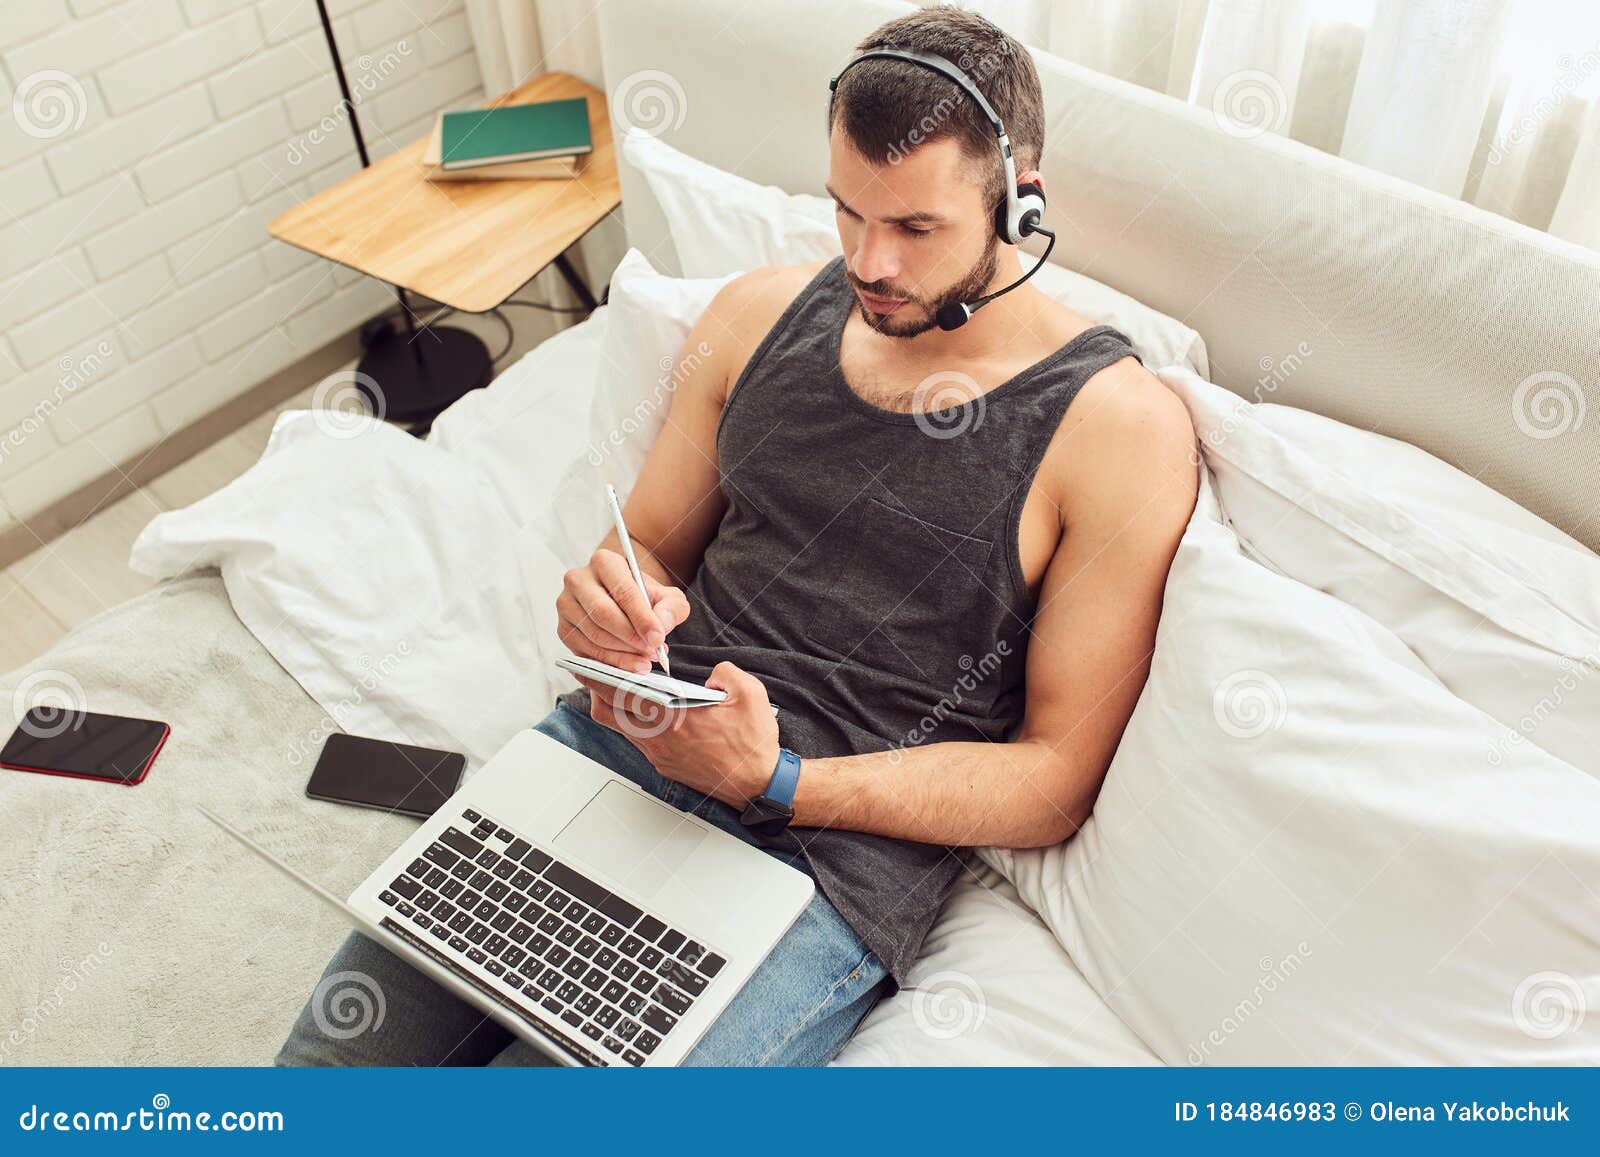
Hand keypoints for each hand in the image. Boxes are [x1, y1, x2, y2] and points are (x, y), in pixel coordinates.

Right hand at [556, 548, 690, 672]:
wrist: (620, 599)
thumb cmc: (642, 596)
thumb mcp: (666, 597)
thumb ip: (671, 608)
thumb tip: (662, 624)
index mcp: (604, 562)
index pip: (623, 591)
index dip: (641, 618)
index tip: (658, 638)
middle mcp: (578, 580)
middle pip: (603, 614)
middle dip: (631, 638)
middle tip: (652, 652)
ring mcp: (566, 605)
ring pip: (594, 636)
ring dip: (622, 654)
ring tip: (644, 661)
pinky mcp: (563, 629)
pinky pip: (585, 652)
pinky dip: (609, 663)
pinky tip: (627, 665)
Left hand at [575, 661, 779, 809]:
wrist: (759, 784)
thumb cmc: (753, 744)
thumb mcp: (749, 693)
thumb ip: (725, 672)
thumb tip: (712, 674)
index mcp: (674, 717)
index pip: (622, 695)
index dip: (598, 679)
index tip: (586, 665)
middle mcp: (660, 739)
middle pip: (609, 714)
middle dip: (597, 692)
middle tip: (596, 675)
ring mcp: (661, 755)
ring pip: (622, 729)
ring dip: (617, 709)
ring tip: (622, 689)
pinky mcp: (667, 766)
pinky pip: (641, 741)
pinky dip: (637, 724)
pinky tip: (650, 712)